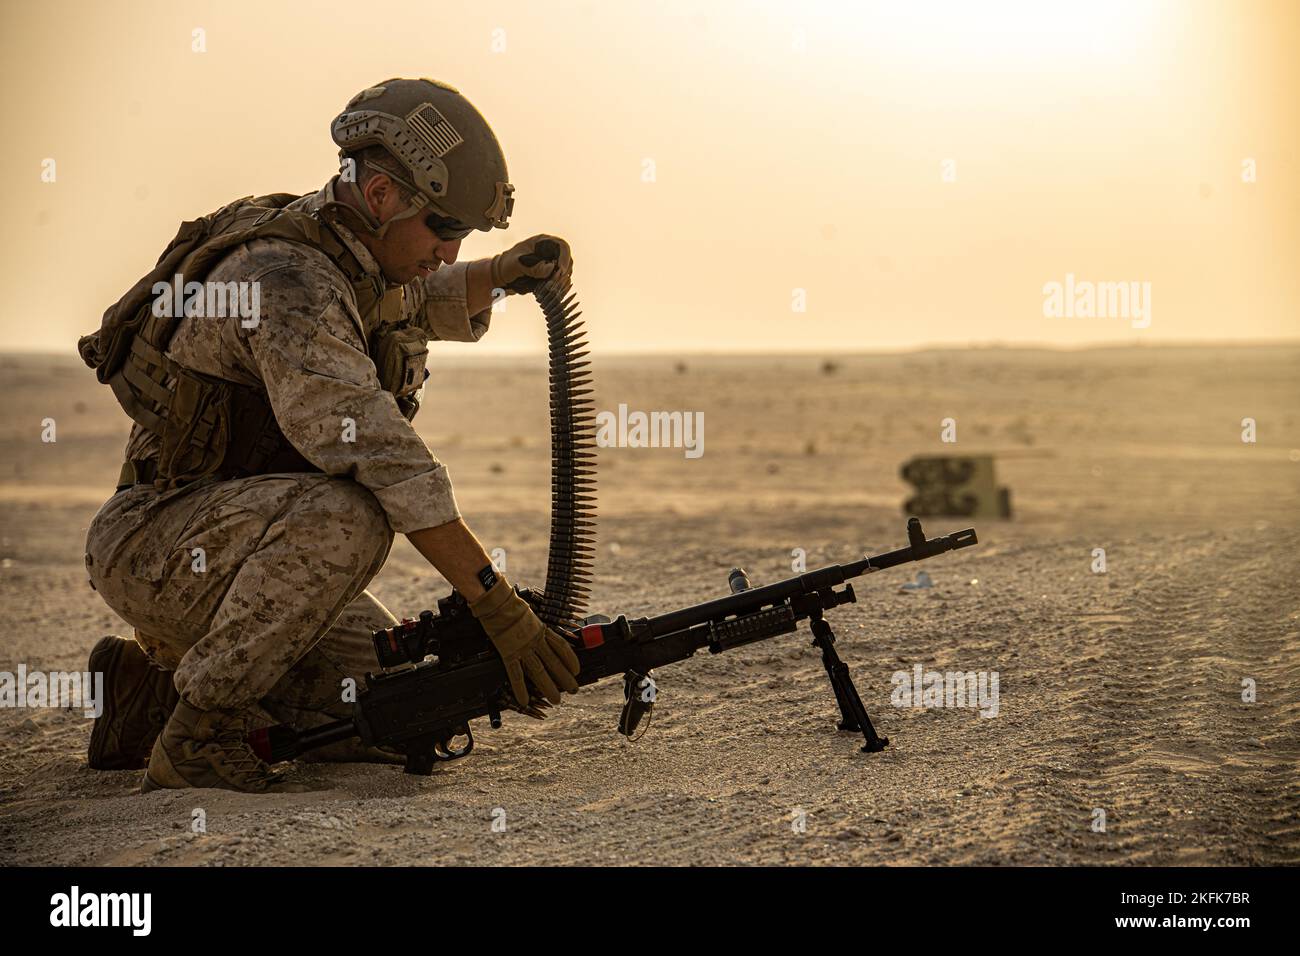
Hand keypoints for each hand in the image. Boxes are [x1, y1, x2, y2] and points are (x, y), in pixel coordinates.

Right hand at [468, 574, 580, 707]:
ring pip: (539, 672)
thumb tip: (538, 631)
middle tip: (574, 689)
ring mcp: (523, 649)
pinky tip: (525, 702)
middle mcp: (536, 641)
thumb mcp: (529, 614)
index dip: (571, 659)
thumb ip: (534, 625)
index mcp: (542, 630)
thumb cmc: (510, 605)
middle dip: (565, 678)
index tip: (577, 670)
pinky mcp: (509, 654)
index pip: (561, 647)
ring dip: (548, 687)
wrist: (497, 603)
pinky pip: (516, 675)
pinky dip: (520, 689)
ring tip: (556, 700)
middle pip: (555, 663)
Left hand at [490, 234, 572, 294]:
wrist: (501, 277)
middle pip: (568, 260)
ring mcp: (551, 264)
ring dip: (561, 281)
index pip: (562, 246)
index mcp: (543, 242)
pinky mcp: (550, 276)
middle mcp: (550, 252)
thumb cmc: (507, 265)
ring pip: (566, 272)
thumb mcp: (517, 264)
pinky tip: (551, 291)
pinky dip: (559, 287)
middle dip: (563, 272)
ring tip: (549, 287)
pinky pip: (561, 282)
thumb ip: (533, 266)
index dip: (564, 257)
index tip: (561, 270)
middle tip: (554, 281)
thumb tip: (551, 269)